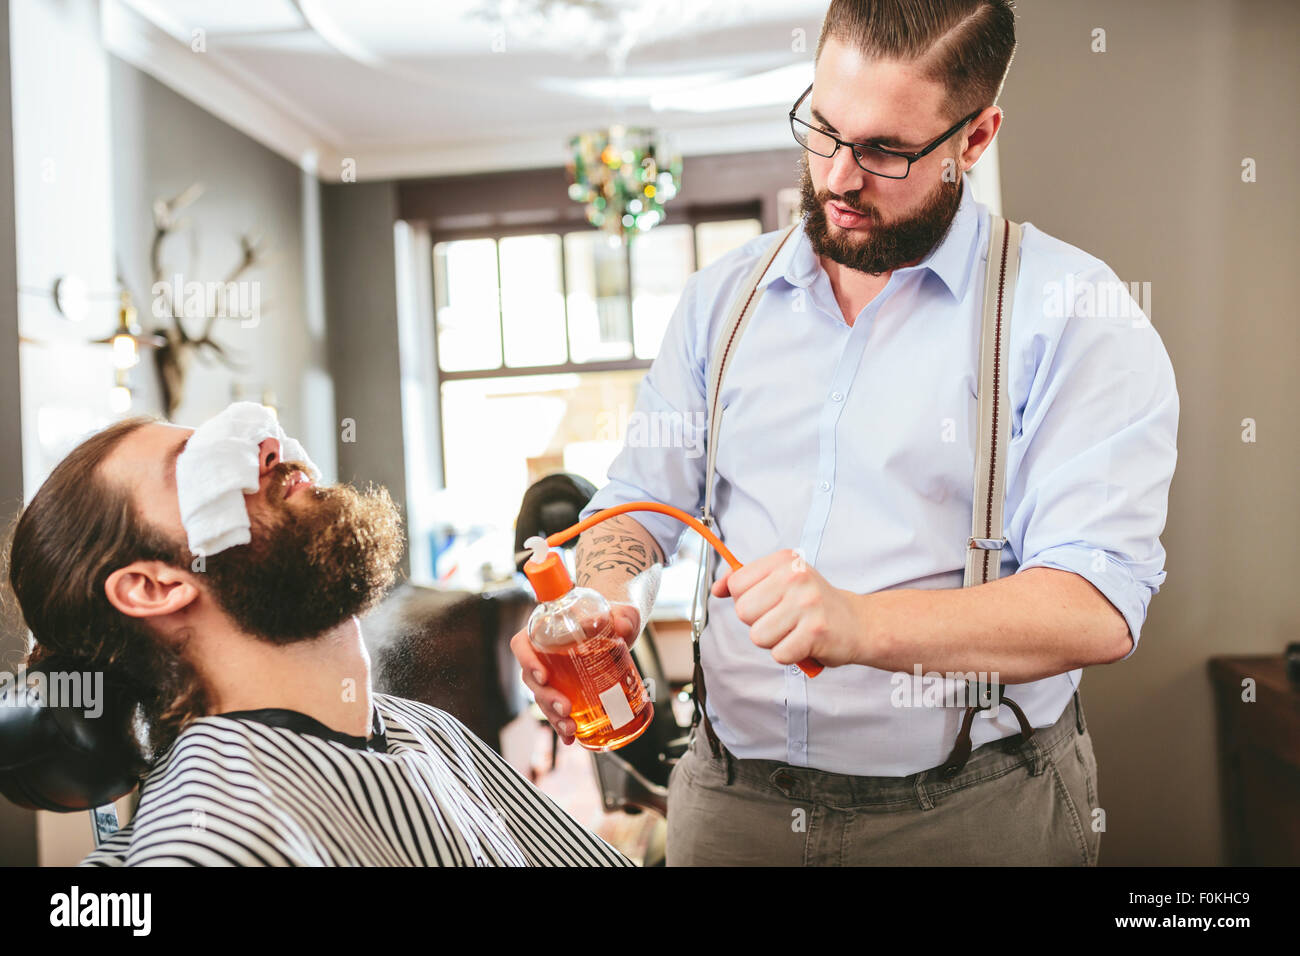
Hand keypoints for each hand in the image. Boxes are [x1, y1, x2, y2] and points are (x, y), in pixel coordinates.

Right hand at [509, 603, 641, 744]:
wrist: (619, 628)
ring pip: (543, 698)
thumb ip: (623, 616)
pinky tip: (573, 739)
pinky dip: (563, 725)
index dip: (526, 661)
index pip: (522, 644)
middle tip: (565, 708)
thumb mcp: (620, 612)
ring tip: (571, 729)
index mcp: (545, 629)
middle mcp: (544, 654)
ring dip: (553, 716)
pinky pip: (558, 709)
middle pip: (532, 678)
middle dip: (546, 698)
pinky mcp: (567, 689)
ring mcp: (554, 674)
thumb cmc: (611, 614)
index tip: (543, 676)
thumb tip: (622, 626)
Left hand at [711, 549, 866, 668]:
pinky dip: (789, 654)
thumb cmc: (813, 604)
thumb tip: (717, 588)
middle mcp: (796, 577)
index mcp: (784, 560)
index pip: (736, 584)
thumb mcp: (781, 580)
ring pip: (758, 636)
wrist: (857, 623)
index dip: (746, 599)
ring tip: (793, 631)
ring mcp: (807, 604)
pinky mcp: (816, 632)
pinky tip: (804, 643)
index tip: (767, 601)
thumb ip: (746, 582)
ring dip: (773, 641)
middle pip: (744, 612)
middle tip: (783, 619)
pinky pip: (779, 654)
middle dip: (758, 622)